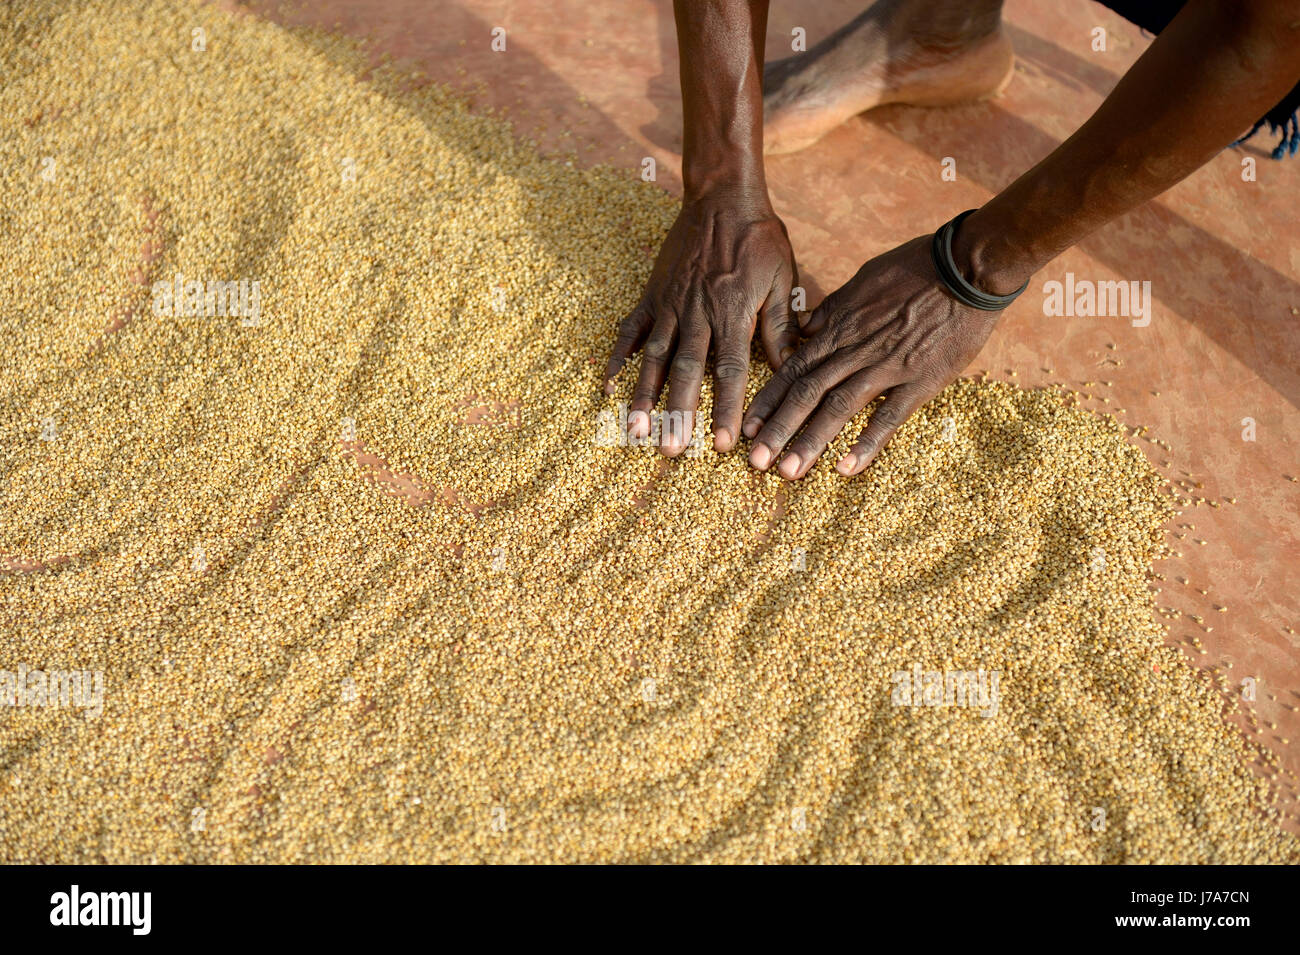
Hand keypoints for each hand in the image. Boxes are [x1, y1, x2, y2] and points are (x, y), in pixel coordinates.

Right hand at [603, 196, 799, 454]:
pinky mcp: (652, 294)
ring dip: (644, 396)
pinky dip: (618, 358)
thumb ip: (782, 326)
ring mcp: (670, 305)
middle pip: (686, 372)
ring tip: (634, 431)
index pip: (730, 370)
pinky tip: (608, 387)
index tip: (724, 443)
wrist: (722, 196)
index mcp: (733, 313)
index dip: (727, 408)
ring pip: (654, 357)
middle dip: (679, 414)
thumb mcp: (782, 279)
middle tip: (672, 451)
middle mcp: (698, 313)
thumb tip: (790, 370)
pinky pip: (630, 330)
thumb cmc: (759, 238)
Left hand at [741, 234, 1000, 478]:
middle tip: (755, 461)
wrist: (966, 267)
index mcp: (840, 328)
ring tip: (789, 471)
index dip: (768, 400)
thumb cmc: (915, 268)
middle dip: (778, 429)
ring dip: (811, 441)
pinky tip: (846, 469)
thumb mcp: (863, 280)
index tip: (747, 426)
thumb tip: (805, 327)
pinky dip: (866, 443)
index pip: (793, 369)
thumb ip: (832, 310)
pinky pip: (889, 417)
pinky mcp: (921, 381)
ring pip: (839, 408)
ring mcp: (887, 368)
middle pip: (807, 393)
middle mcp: (855, 351)